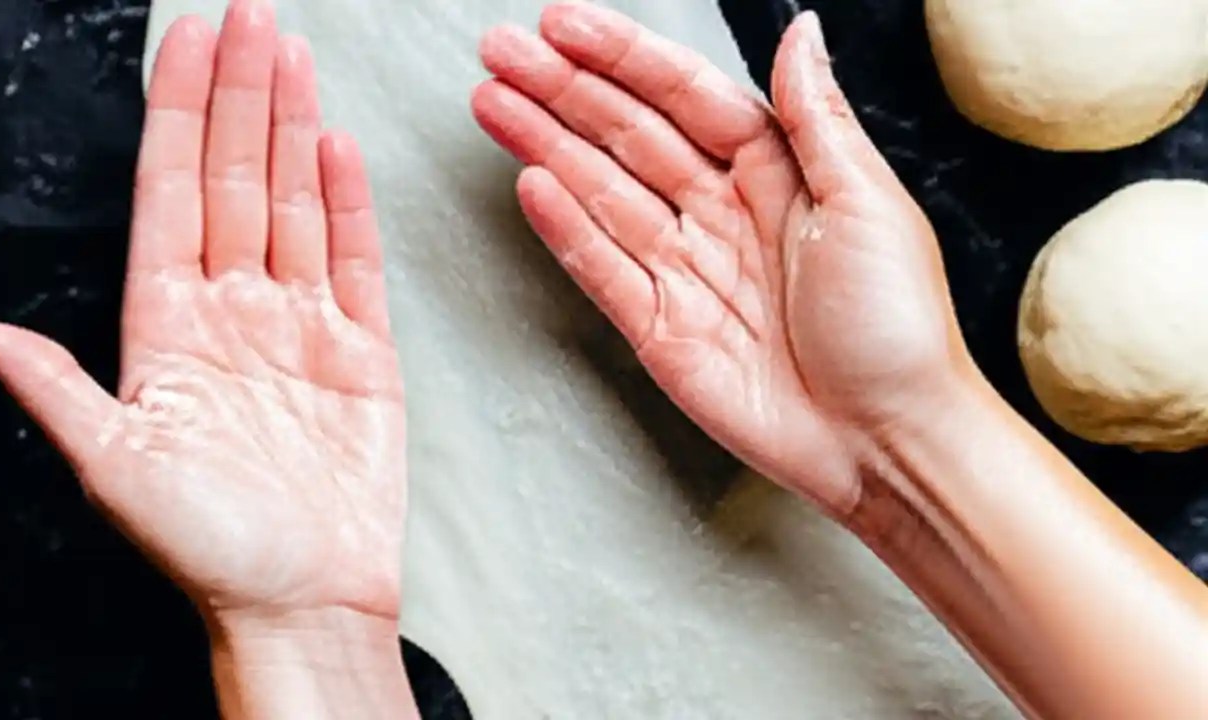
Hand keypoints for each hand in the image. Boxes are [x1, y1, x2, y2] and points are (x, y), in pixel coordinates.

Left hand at [0, 0, 403, 622]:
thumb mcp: (115, 471)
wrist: (304, 601)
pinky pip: (354, 262)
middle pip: (232, 182)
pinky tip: (339, 150)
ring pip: (292, 206)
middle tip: (252, 19)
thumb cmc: (210, 549)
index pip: (168, 198)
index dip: (177, 117)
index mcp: (168, 330)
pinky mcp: (361, 353)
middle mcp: (231, 313)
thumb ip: (58, 391)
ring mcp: (299, 327)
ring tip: (292, 58)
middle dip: (240, 97)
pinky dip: (349, 205)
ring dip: (292, 130)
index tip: (188, 46)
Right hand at [472, 3, 968, 515]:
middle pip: (628, 135)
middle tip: (502, 52)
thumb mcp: (867, 202)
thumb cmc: (897, 326)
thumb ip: (815, 116)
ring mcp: (685, 271)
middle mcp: (723, 213)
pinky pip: (602, 267)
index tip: (564, 26)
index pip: (684, 97)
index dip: (622, 58)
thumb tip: (799, 31)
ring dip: (545, 144)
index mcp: (776, 173)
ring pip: (602, 191)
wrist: (886, 439)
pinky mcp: (659, 330)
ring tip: (493, 103)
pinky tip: (531, 183)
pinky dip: (565, 227)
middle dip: (562, 89)